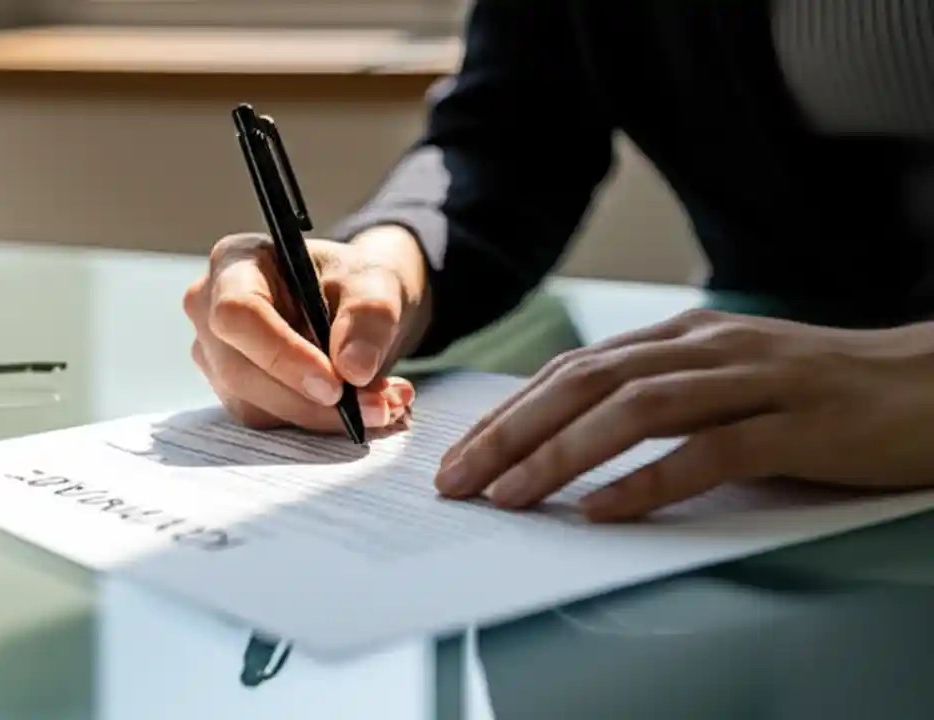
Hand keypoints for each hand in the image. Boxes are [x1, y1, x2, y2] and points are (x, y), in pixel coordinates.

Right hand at [183, 225, 430, 433]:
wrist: (351, 304)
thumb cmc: (352, 281)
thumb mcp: (374, 284)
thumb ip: (369, 317)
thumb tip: (354, 369)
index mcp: (235, 262)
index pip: (238, 314)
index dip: (282, 354)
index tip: (335, 385)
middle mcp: (210, 309)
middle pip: (242, 371)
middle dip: (313, 401)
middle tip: (381, 405)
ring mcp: (216, 355)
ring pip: (257, 405)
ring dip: (323, 417)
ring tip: (385, 404)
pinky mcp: (234, 391)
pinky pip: (270, 420)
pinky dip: (319, 423)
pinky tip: (362, 410)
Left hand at [434, 309, 933, 521]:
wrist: (932, 384)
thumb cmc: (820, 392)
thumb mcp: (728, 379)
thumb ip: (661, 395)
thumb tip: (572, 436)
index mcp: (685, 336)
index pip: (575, 368)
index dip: (511, 409)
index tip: (462, 452)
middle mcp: (709, 348)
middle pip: (588, 383)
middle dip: (512, 432)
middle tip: (459, 480)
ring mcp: (756, 382)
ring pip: (637, 410)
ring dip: (562, 455)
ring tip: (510, 497)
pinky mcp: (800, 426)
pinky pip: (713, 452)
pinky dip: (652, 482)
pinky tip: (605, 511)